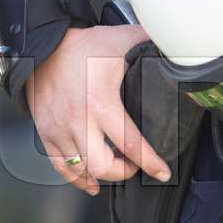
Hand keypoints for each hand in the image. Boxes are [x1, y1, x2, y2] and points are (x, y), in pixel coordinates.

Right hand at [25, 25, 172, 194]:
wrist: (44, 44)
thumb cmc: (83, 45)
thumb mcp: (123, 40)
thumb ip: (152, 44)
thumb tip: (178, 46)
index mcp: (101, 102)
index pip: (130, 144)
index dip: (150, 163)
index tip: (162, 172)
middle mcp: (78, 120)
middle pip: (102, 166)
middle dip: (123, 172)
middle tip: (134, 166)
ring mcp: (59, 128)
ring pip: (81, 170)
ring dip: (101, 176)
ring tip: (115, 171)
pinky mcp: (46, 131)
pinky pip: (60, 165)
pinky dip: (76, 178)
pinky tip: (89, 182)